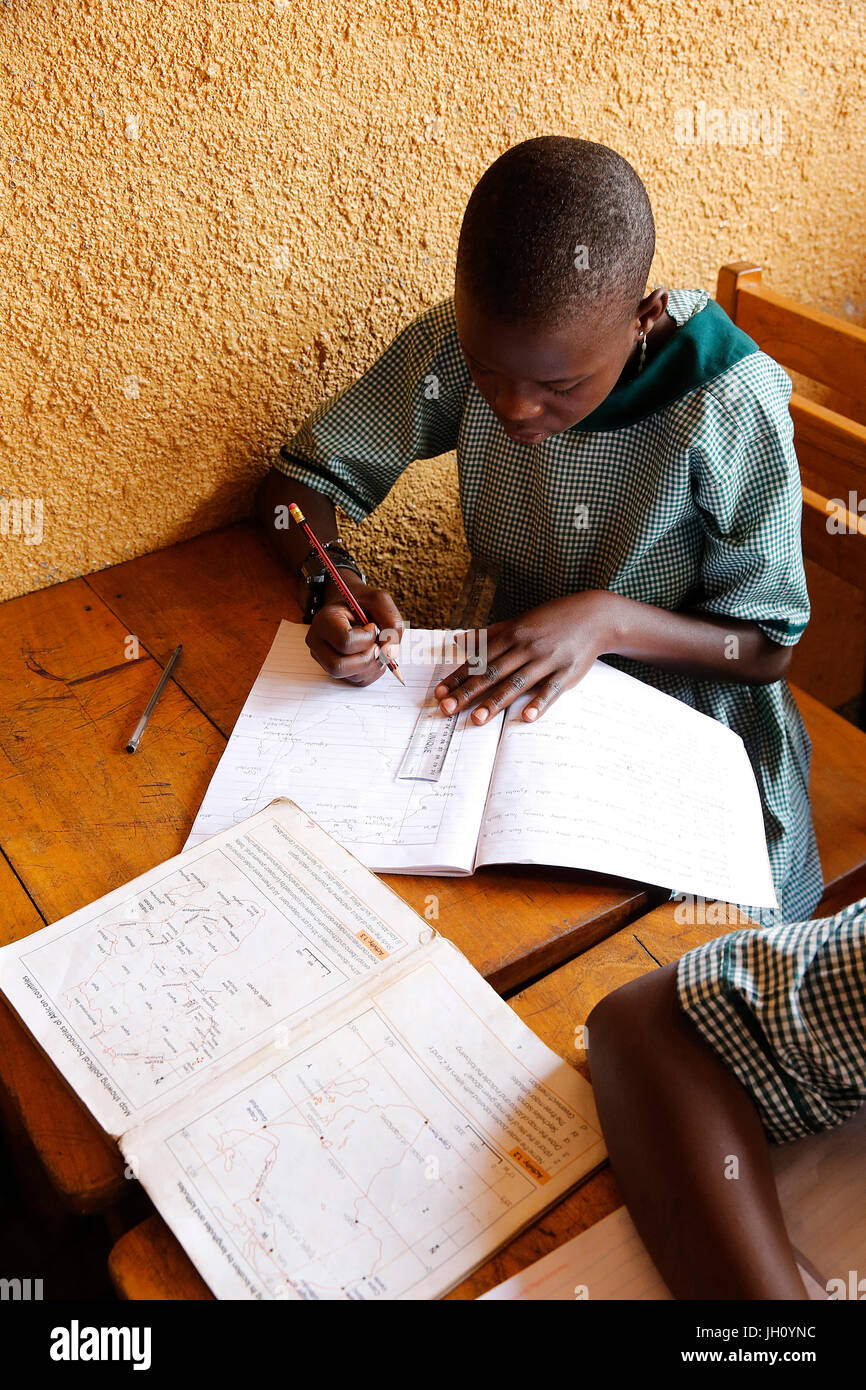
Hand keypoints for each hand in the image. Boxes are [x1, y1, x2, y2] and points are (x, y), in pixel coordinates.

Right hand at [306, 573, 404, 685]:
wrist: (348, 606)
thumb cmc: (362, 603)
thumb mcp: (379, 601)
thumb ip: (391, 621)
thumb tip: (390, 652)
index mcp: (324, 622)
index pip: (345, 642)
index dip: (367, 638)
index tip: (372, 626)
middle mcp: (318, 643)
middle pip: (339, 667)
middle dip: (367, 659)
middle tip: (376, 645)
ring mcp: (323, 659)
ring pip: (350, 677)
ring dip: (373, 665)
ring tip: (377, 647)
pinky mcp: (335, 670)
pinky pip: (358, 681)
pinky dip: (373, 671)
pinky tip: (374, 655)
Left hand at [434, 592, 613, 722]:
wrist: (594, 615)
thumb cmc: (552, 620)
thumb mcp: (519, 621)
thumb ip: (488, 634)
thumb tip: (458, 640)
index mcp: (511, 634)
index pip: (479, 659)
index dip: (458, 676)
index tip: (440, 691)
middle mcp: (526, 647)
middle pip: (492, 673)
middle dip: (467, 691)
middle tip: (447, 708)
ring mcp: (547, 660)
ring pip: (516, 683)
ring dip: (495, 702)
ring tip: (476, 719)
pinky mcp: (567, 673)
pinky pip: (550, 690)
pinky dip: (539, 703)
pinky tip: (526, 717)